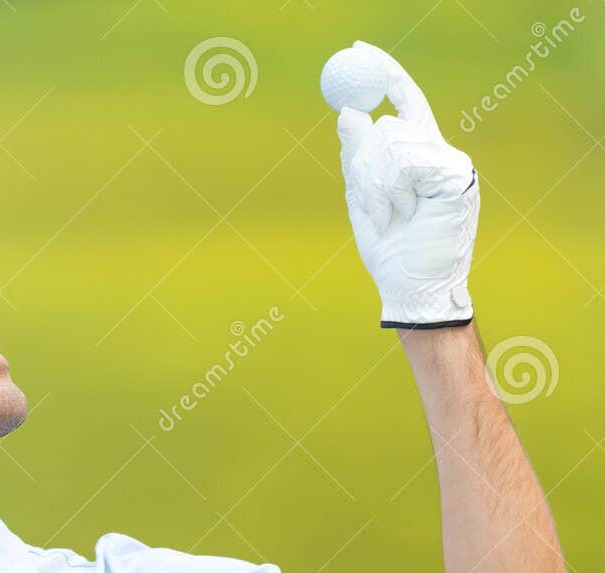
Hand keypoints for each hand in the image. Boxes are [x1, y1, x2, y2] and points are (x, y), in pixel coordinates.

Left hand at [333, 41, 478, 327]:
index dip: (385, 72)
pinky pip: (407, 160)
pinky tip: (402, 214)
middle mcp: (439, 153)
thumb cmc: (391, 253)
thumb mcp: (363, 199)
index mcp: (419, 155)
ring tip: (388, 215)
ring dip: (376, 183)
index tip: (358, 48)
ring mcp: (452, 163)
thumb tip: (347, 111)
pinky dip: (392, 189)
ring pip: (394, 140)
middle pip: (390, 123)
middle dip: (365, 165)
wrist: (412, 291)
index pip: (405, 99)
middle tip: (368, 203)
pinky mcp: (457, 176)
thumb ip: (356, 157)